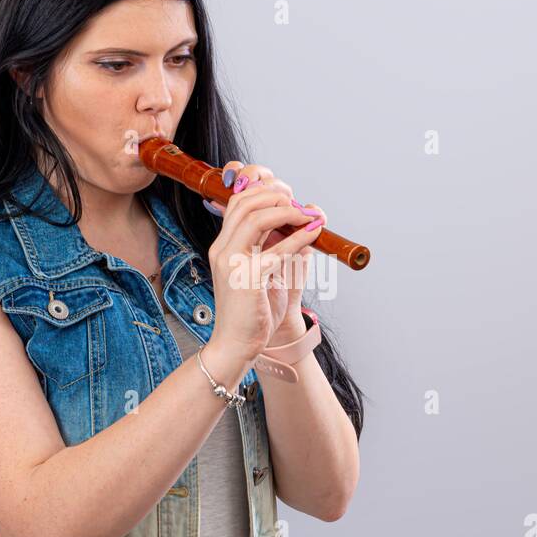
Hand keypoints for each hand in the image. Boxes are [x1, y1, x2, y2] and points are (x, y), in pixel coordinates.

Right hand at [202, 161, 325, 364]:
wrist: (237, 345)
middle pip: (244, 203)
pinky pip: (276, 250)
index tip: (288, 197)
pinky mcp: (247, 278)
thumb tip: (305, 220)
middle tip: (299, 203)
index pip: (237, 203)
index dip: (263, 191)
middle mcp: (222, 250)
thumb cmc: (252, 312)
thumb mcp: (262, 272)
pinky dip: (298, 238)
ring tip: (307, 215)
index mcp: (223, 246)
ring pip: (256, 218)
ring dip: (287, 211)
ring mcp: (232, 262)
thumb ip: (275, 246)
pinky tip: (313, 233)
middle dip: (275, 195)